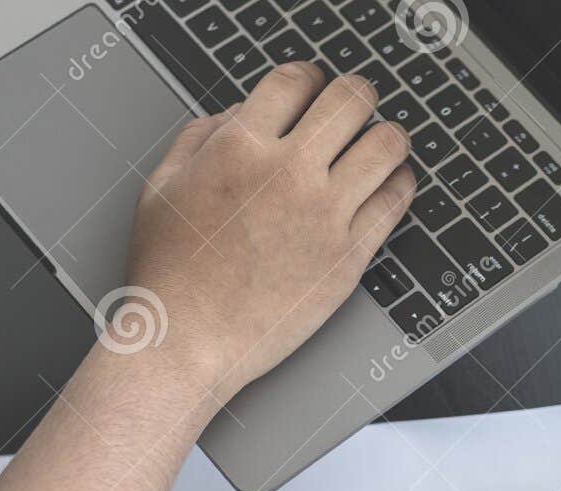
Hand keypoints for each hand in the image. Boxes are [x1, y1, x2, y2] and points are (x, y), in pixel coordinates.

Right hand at [116, 64, 414, 398]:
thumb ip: (200, 138)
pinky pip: (395, 203)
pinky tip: (391, 183)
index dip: (309, 78)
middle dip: (357, 95)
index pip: (296, 81)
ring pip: (387, 146)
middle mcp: (289, 173)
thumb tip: (239, 114)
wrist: (189, 340)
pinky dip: (400, 183)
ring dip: (388, 135)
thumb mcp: (161, 187)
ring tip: (382, 142)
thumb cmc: (170, 272)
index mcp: (240, 148)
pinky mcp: (350, 256)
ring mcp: (326, 215)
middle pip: (351, 100)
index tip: (313, 88)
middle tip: (355, 107)